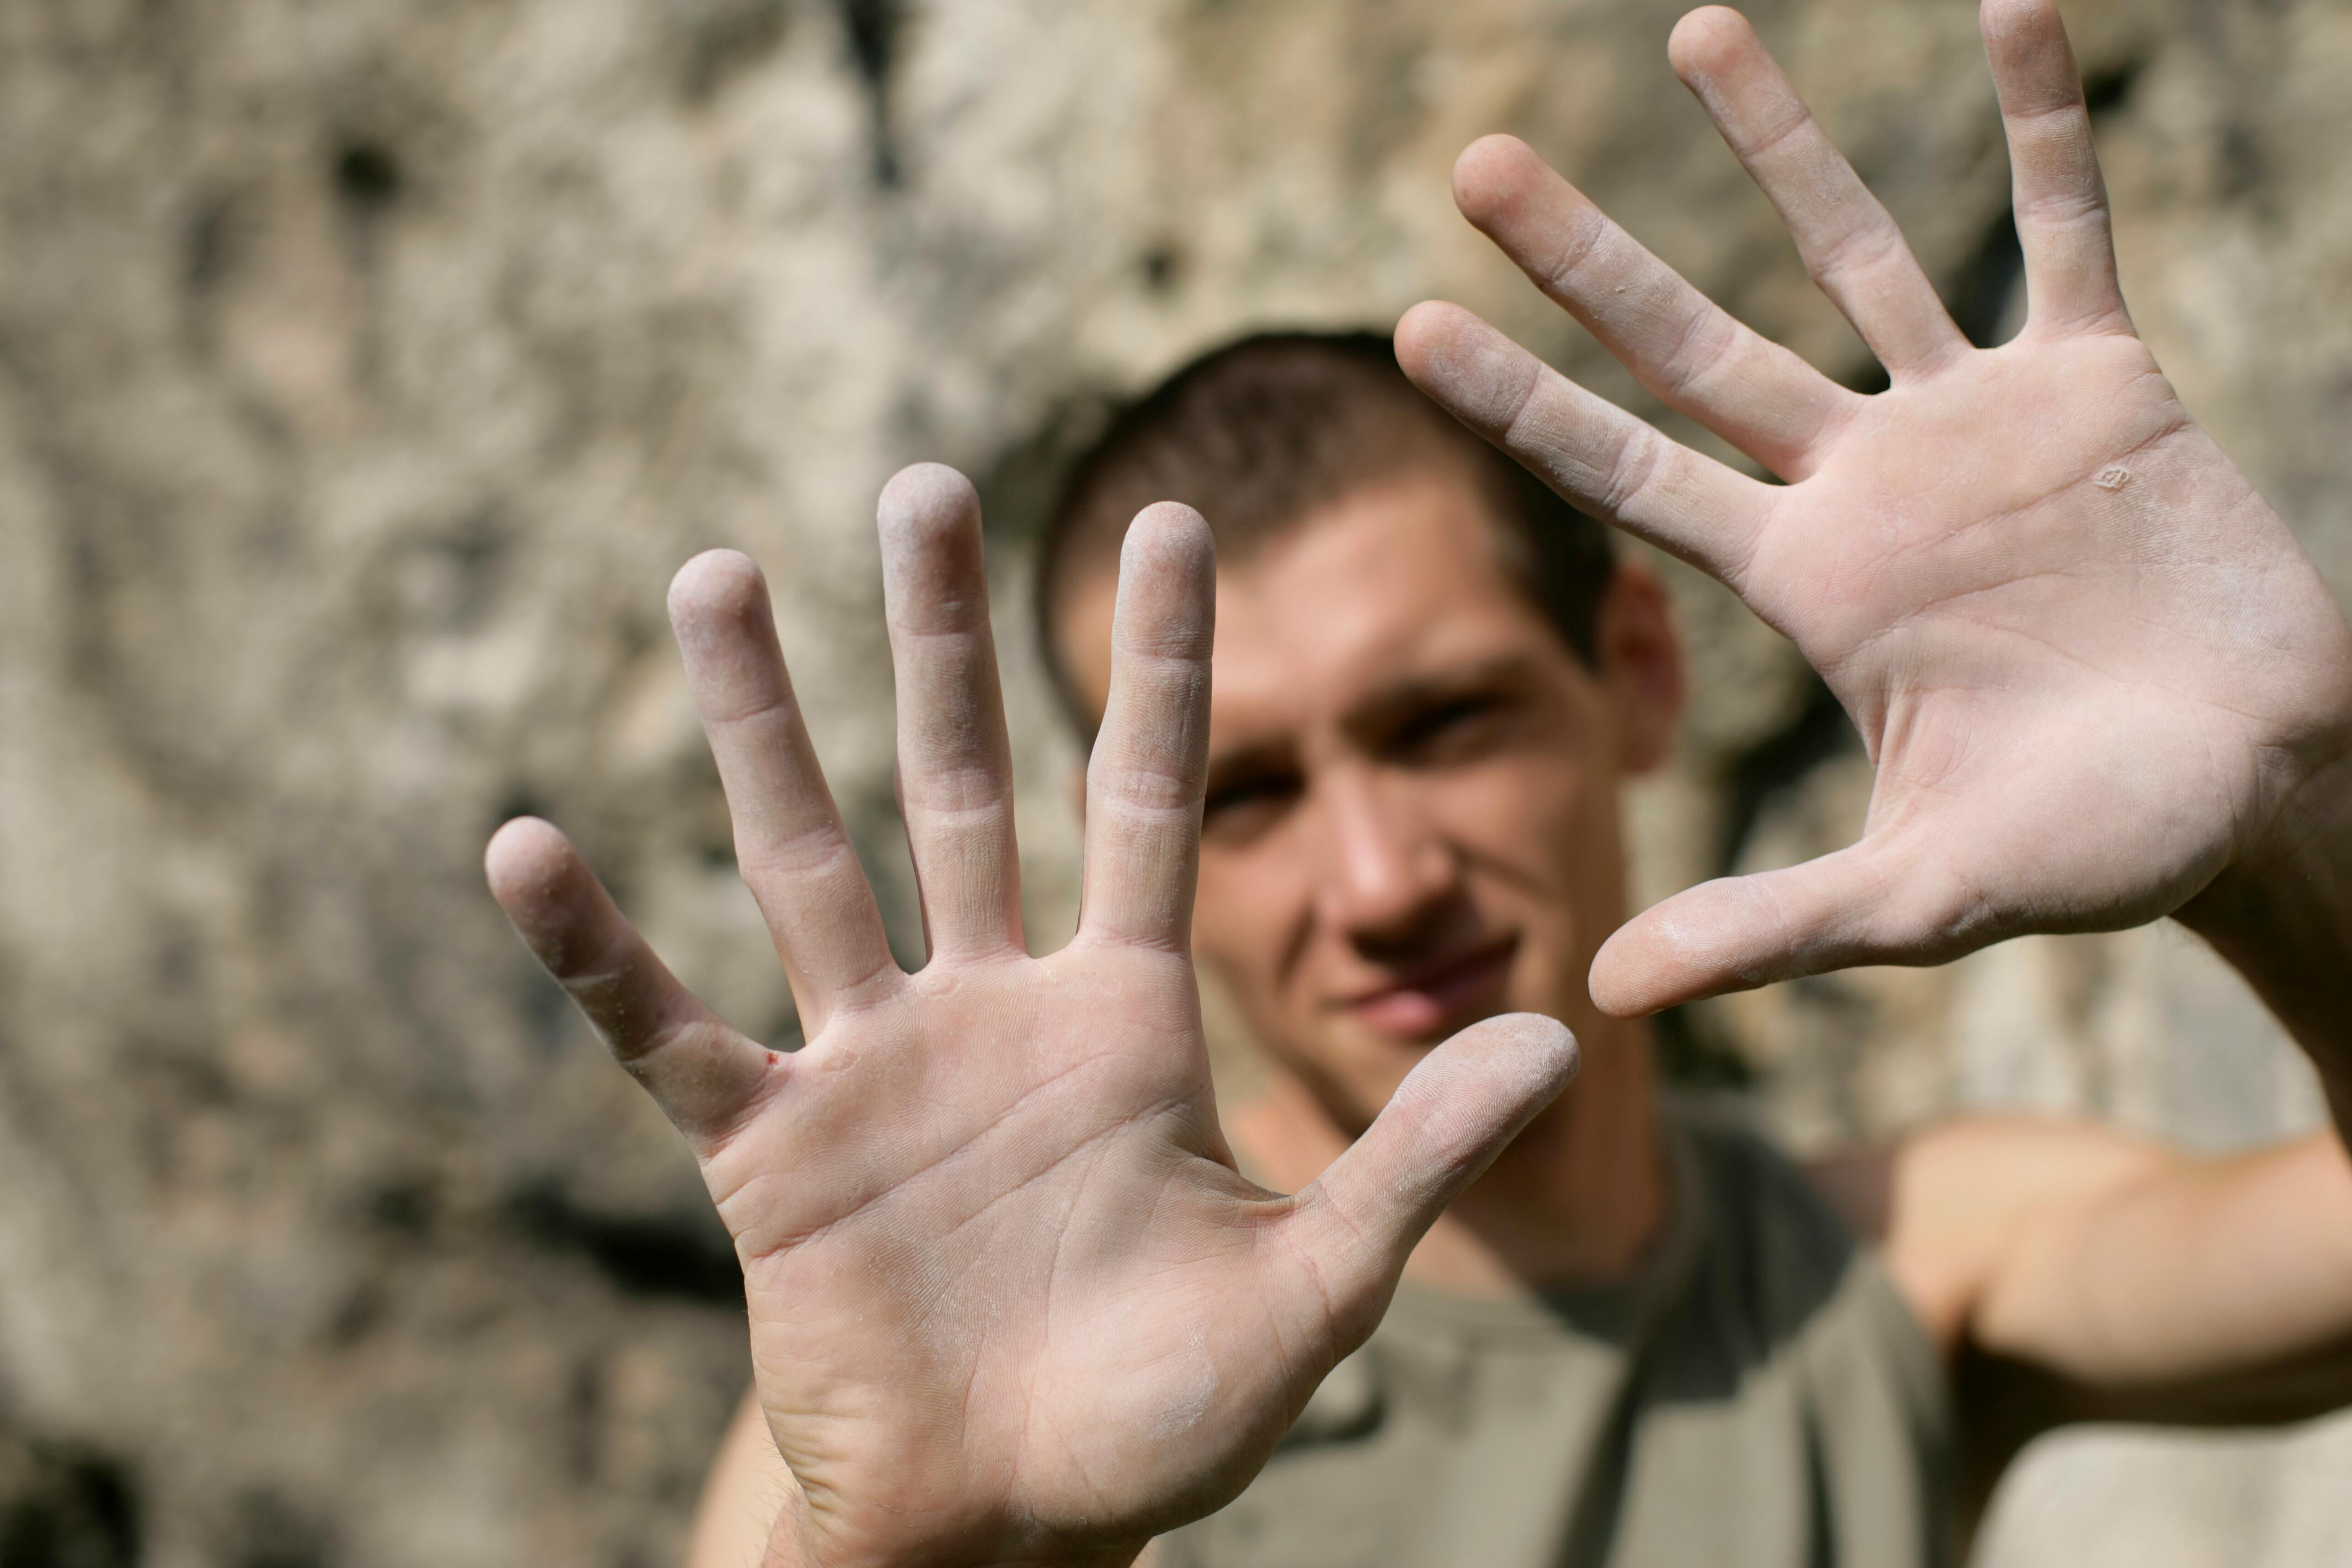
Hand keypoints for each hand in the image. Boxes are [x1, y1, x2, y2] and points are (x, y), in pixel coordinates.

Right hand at [485, 468, 1577, 1567]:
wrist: (1016, 1525)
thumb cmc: (1166, 1418)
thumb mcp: (1315, 1284)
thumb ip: (1415, 1153)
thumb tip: (1549, 1032)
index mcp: (1124, 1018)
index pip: (1144, 796)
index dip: (1161, 662)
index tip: (1172, 517)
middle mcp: (992, 1008)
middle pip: (960, 782)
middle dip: (942, 638)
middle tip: (926, 482)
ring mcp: (873, 1066)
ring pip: (807, 860)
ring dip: (760, 725)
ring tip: (719, 577)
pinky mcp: (770, 1150)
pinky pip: (670, 1030)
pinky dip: (598, 953)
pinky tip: (526, 850)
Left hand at [1396, 0, 2351, 1017]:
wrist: (2252, 794)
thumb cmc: (2089, 850)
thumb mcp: (1920, 896)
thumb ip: (1770, 928)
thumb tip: (1604, 994)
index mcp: (1806, 583)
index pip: (1623, 475)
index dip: (1521, 405)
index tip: (1412, 328)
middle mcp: (1863, 482)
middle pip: (1689, 345)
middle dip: (1584, 259)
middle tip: (1468, 160)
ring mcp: (1976, 420)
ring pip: (1853, 253)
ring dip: (1777, 147)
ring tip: (1690, 32)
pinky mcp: (2102, 381)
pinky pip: (2064, 224)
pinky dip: (2046, 122)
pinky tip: (2012, 4)